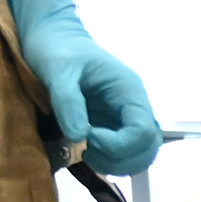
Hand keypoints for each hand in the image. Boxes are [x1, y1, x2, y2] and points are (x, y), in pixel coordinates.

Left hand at [5, 0, 161, 173]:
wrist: (52, 37)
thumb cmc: (56, 48)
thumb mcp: (58, 70)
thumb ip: (69, 101)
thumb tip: (80, 136)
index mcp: (128, 89)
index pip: (143, 130)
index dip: (119, 144)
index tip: (89, 138)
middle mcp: (133, 105)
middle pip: (148, 147)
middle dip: (120, 159)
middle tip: (88, 151)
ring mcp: (124, 117)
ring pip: (140, 154)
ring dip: (116, 164)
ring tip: (86, 152)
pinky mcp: (112, 125)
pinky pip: (124, 152)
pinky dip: (109, 161)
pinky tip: (86, 151)